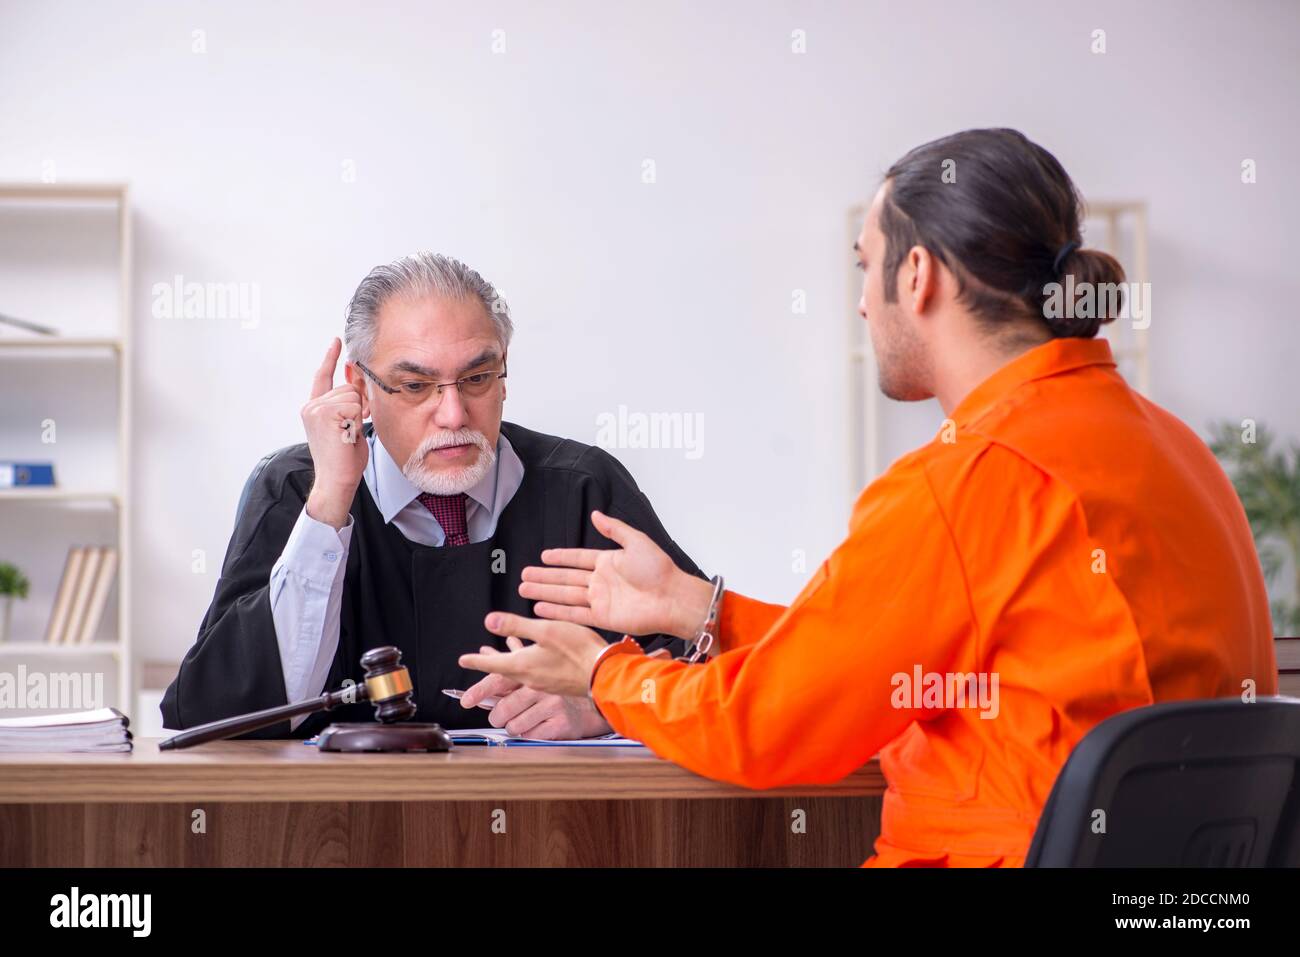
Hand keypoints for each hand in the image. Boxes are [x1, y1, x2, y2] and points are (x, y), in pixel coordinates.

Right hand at [302, 337, 368, 528]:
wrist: (336, 480)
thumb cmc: (344, 459)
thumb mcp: (347, 427)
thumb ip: (349, 407)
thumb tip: (360, 385)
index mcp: (314, 409)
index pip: (323, 377)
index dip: (330, 358)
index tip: (336, 341)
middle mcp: (312, 406)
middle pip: (349, 388)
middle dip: (358, 408)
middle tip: (350, 432)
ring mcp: (316, 409)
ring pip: (353, 396)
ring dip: (357, 416)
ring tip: (347, 435)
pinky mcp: (324, 412)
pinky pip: (354, 405)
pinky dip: (356, 421)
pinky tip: (346, 435)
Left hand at [460, 637, 612, 738]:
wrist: (605, 673)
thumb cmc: (579, 650)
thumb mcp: (546, 630)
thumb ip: (517, 626)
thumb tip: (490, 621)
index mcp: (523, 664)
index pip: (492, 665)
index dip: (476, 662)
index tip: (463, 661)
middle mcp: (530, 680)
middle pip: (500, 691)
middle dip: (483, 694)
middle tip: (467, 700)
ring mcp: (543, 690)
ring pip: (515, 698)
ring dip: (501, 700)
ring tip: (493, 700)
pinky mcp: (557, 694)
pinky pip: (532, 702)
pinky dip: (522, 698)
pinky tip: (527, 691)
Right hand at [518, 510, 713, 639]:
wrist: (673, 597)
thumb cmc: (660, 570)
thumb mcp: (636, 541)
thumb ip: (614, 529)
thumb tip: (596, 514)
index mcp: (608, 562)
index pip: (577, 559)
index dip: (560, 558)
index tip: (543, 556)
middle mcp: (601, 581)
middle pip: (566, 578)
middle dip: (544, 577)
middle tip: (523, 575)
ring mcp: (600, 600)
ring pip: (565, 595)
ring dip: (545, 593)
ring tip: (525, 589)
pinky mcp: (603, 618)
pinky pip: (575, 614)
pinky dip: (558, 611)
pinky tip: (541, 607)